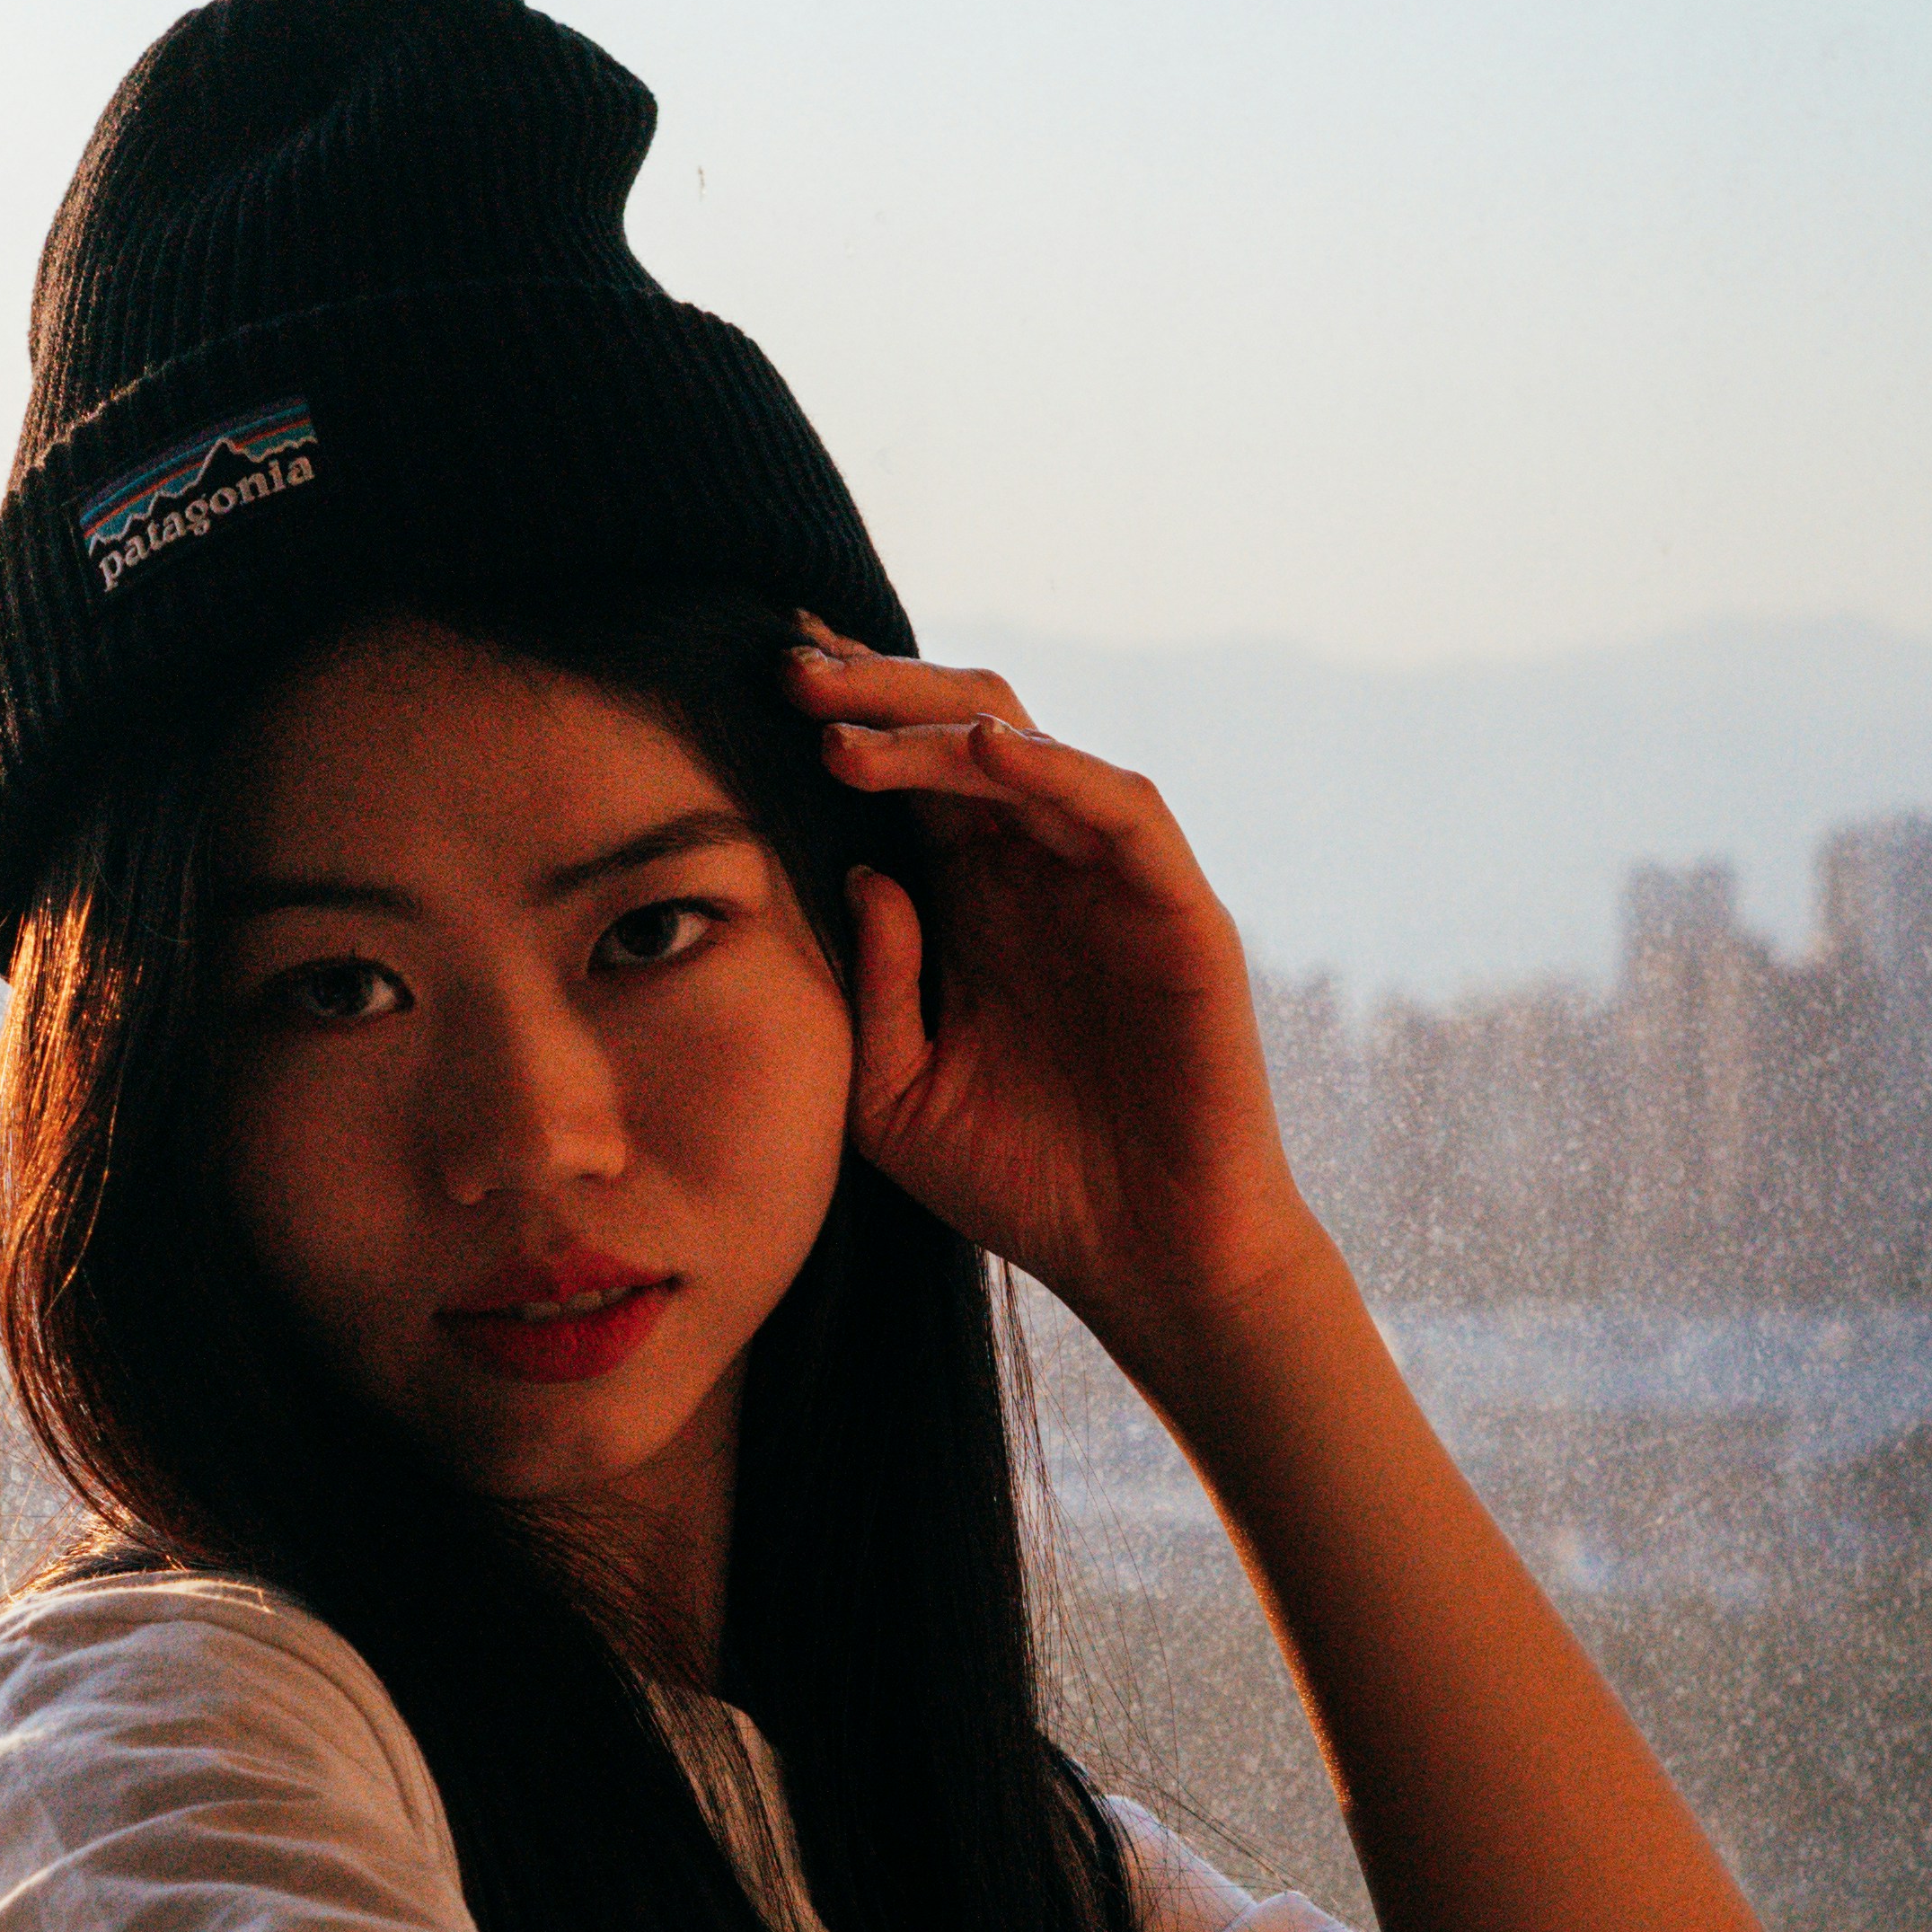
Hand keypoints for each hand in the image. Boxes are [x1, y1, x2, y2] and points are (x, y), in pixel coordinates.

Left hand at [780, 622, 1323, 1367]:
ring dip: (935, 725)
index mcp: (975, 902)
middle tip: (785, 669)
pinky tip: (981, 750)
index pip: (906, 780)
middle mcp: (1042, 873)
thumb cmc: (1023, 1182)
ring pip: (1029, 753)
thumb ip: (872, 985)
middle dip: (872, 694)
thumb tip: (858, 873)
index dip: (842, 724)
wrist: (1145, 1262)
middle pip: (959, 736)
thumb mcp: (897, 1093)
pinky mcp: (1178, 912)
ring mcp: (1112, 884)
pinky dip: (1056, 771)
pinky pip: (1121, 811)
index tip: (753, 686)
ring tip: (842, 721)